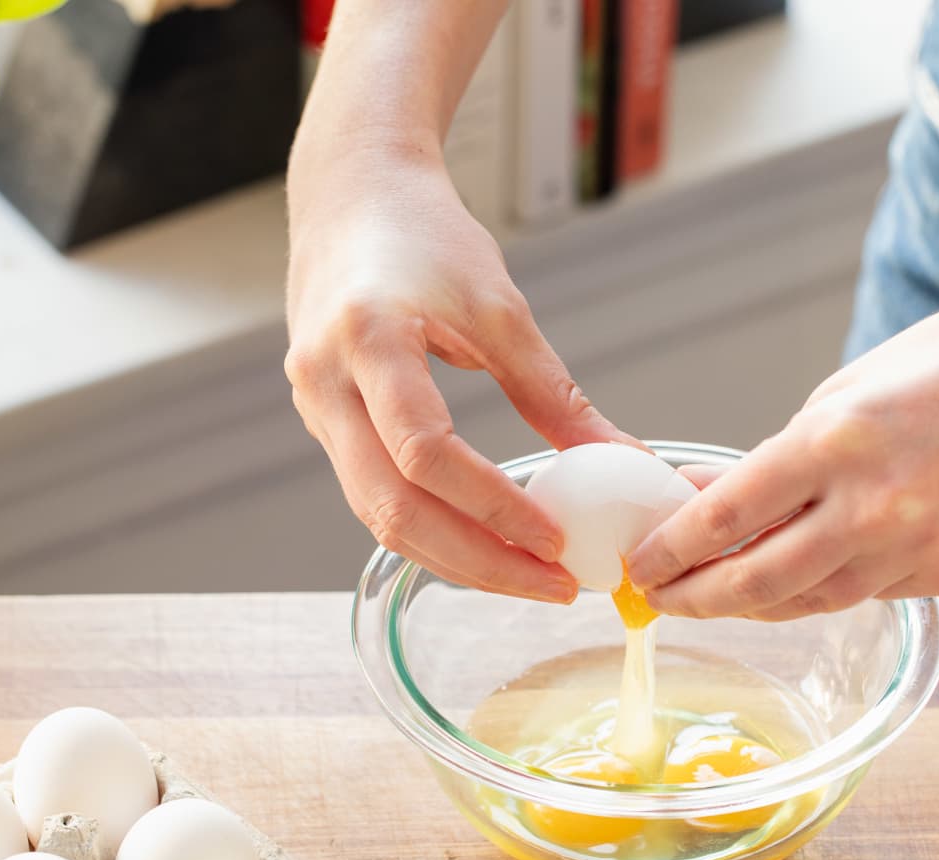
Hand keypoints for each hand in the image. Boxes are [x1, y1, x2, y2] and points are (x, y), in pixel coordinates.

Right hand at [285, 142, 636, 601]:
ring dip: (455, 559)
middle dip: (477, 562)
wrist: (353, 195)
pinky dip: (431, 530)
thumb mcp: (499, 306)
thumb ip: (553, 392)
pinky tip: (486, 544)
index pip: (426, 452)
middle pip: (391, 509)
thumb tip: (623, 461)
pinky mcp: (325, 422)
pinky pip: (373, 496)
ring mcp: (315, 408)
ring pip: (376, 518)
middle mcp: (326, 382)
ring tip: (529, 577)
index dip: (493, 506)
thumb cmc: (425, 235)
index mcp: (369, 339)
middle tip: (552, 585)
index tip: (558, 540)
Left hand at [626, 292, 938, 618]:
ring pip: (810, 603)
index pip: (723, 518)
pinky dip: (826, 588)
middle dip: (693, 598)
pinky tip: (803, 574)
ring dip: (753, 604)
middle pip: (754, 584)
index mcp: (836, 441)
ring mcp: (920, 553)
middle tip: (659, 598)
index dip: (668, 550)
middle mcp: (874, 509)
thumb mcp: (852, 385)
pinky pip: (869, 594)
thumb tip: (711, 495)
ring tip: (717, 594)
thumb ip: (779, 452)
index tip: (638, 564)